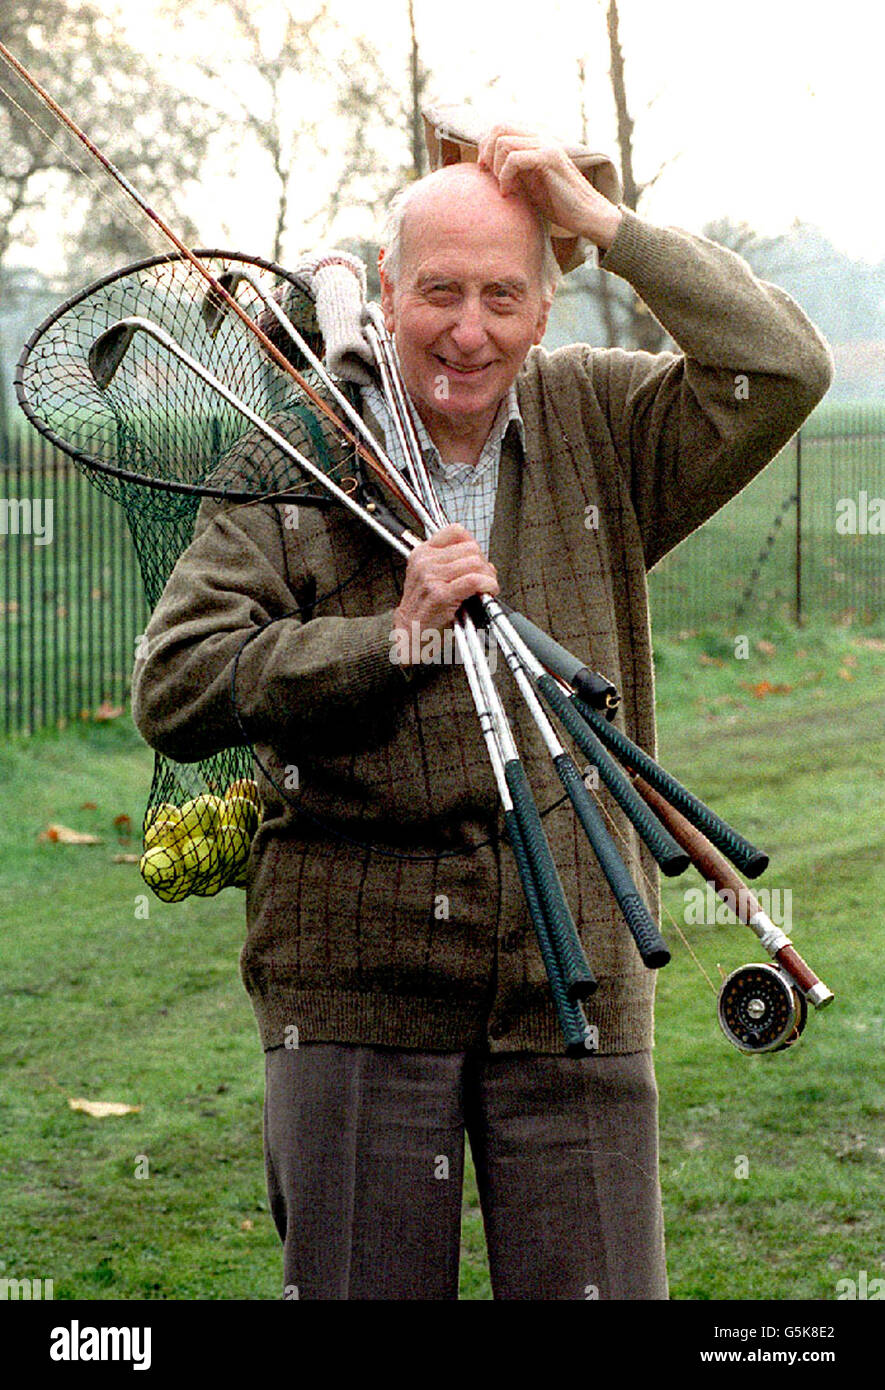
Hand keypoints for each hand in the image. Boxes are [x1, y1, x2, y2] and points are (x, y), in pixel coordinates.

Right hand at [392, 524, 498, 660]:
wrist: (409, 635)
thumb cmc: (424, 610)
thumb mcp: (433, 579)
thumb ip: (455, 566)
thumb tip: (486, 563)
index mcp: (422, 553)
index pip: (455, 531)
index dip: (473, 544)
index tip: (477, 560)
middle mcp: (425, 562)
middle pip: (470, 548)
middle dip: (484, 564)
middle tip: (486, 579)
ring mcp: (431, 577)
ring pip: (474, 562)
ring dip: (488, 576)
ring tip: (486, 588)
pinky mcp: (440, 594)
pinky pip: (474, 580)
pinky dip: (488, 585)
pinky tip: (488, 592)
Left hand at [477, 126, 622, 251]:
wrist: (586, 215)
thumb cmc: (558, 204)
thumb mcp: (529, 183)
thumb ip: (514, 169)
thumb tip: (487, 165)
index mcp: (536, 141)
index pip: (501, 127)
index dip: (486, 146)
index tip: (485, 171)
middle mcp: (541, 137)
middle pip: (499, 127)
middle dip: (486, 152)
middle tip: (488, 176)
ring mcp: (547, 145)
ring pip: (504, 142)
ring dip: (496, 168)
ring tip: (505, 189)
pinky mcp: (549, 158)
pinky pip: (514, 159)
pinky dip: (505, 177)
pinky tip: (509, 193)